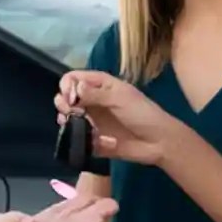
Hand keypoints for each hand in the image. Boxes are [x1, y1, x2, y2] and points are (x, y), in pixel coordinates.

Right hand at [54, 70, 179, 165]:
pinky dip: (75, 136)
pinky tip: (83, 138)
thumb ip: (94, 93)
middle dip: (63, 102)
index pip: (74, 78)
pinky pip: (76, 136)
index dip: (68, 85)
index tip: (71, 97)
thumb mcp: (120, 98)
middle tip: (71, 111)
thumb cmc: (142, 114)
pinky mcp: (92, 139)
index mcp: (101, 85)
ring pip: (68, 116)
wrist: (158, 143)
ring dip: (65, 118)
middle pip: (66, 96)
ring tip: (72, 123)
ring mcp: (92, 120)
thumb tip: (73, 88)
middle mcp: (93, 100)